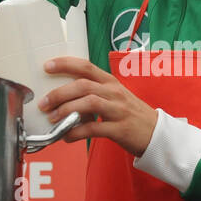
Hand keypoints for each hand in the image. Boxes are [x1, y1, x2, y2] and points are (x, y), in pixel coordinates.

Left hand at [38, 56, 157, 155]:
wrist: (156, 132)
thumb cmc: (130, 114)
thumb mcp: (114, 97)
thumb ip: (92, 93)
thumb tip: (61, 98)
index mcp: (110, 82)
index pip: (86, 66)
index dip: (65, 64)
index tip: (47, 66)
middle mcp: (114, 92)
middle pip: (83, 85)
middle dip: (59, 93)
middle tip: (43, 103)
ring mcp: (118, 110)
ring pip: (89, 103)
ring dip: (66, 110)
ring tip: (53, 118)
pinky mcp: (120, 129)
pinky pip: (94, 129)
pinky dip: (76, 133)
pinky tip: (66, 136)